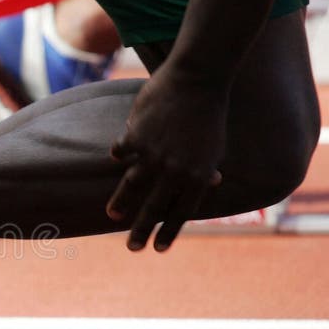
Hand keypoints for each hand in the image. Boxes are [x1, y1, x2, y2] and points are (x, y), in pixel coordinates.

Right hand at [107, 64, 226, 251]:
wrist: (198, 79)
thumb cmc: (211, 113)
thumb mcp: (216, 145)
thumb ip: (208, 166)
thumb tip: (213, 182)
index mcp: (198, 175)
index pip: (181, 212)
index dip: (169, 231)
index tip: (158, 248)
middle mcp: (175, 170)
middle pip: (154, 207)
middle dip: (141, 230)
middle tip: (132, 248)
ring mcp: (154, 154)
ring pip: (132, 185)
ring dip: (121, 202)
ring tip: (112, 215)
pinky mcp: (137, 137)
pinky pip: (122, 151)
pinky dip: (119, 154)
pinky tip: (115, 157)